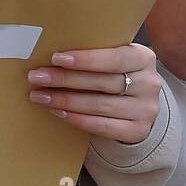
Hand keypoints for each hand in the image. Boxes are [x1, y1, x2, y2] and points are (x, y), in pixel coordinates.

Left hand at [26, 43, 161, 144]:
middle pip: (102, 82)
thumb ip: (98, 54)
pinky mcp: (137, 131)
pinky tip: (58, 112)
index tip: (56, 58)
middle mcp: (149, 83)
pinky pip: (102, 126)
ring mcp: (145, 110)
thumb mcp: (117, 60)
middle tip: (37, 77)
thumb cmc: (118, 76)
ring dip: (65, 100)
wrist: (139, 107)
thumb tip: (54, 54)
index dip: (85, 59)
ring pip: (98, 105)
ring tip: (40, 96)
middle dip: (65, 79)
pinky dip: (77, 119)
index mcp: (144, 58)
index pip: (114, 57)